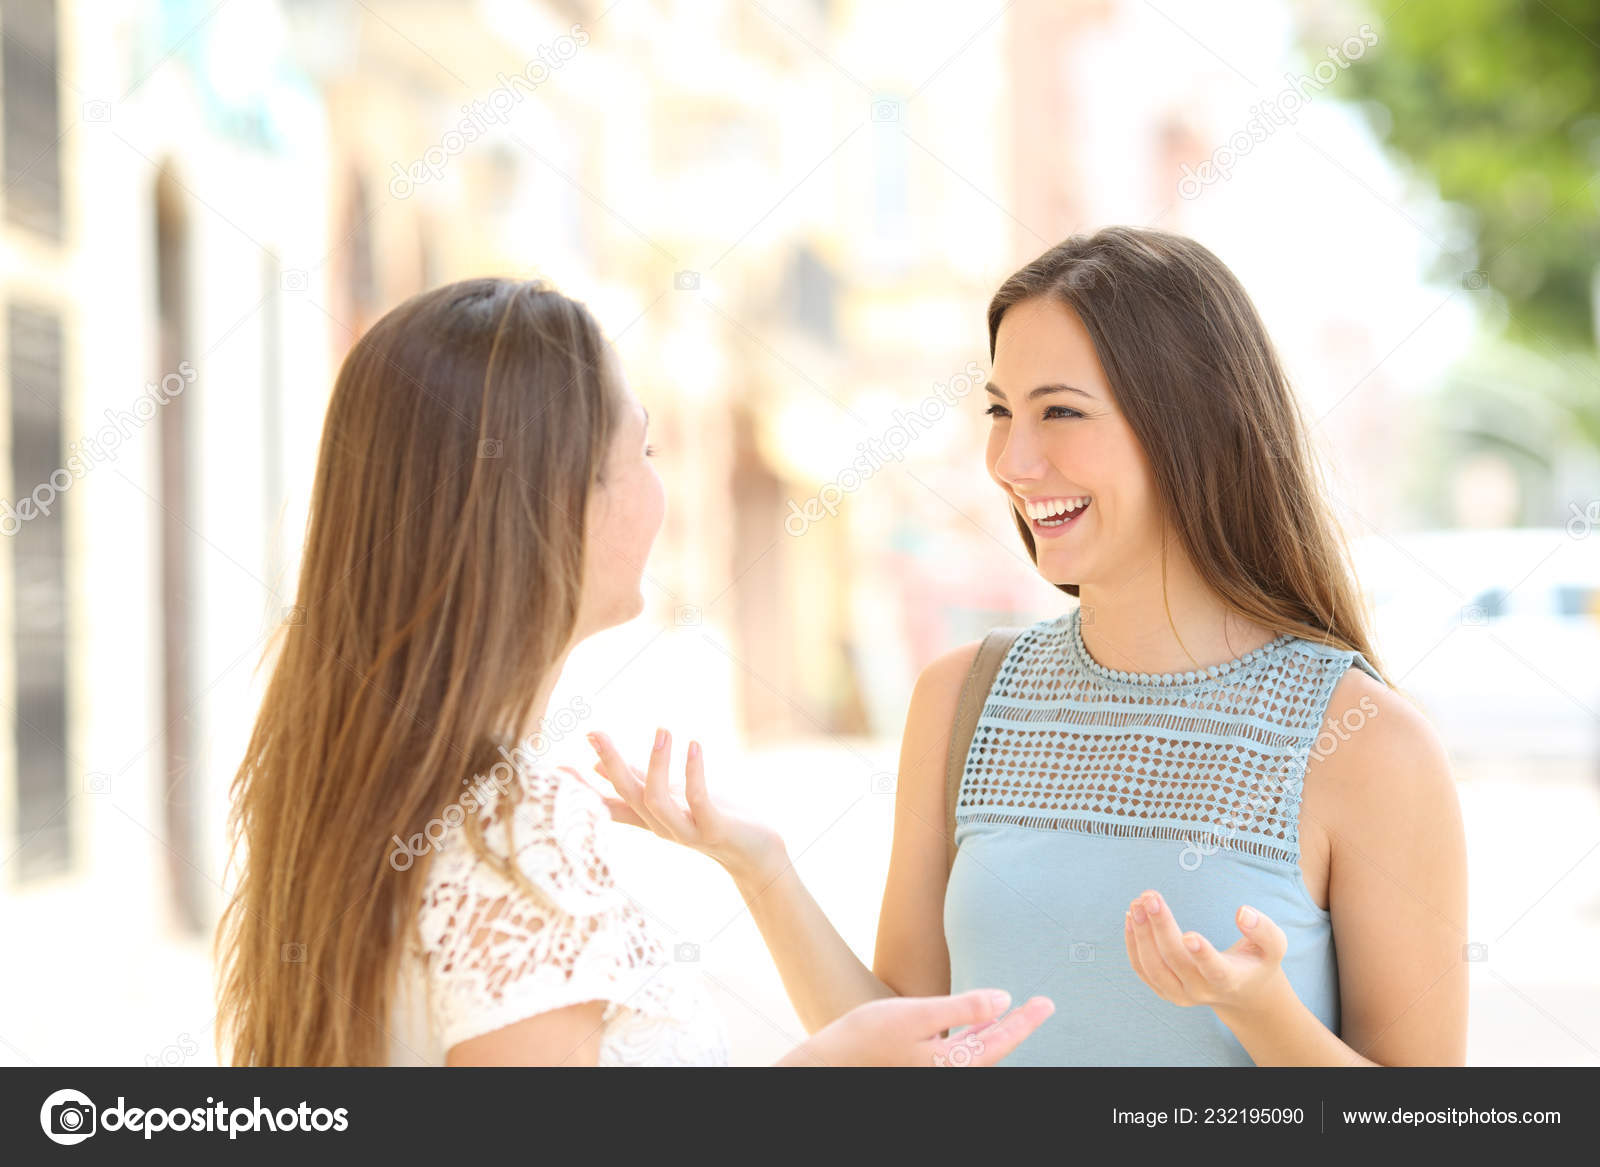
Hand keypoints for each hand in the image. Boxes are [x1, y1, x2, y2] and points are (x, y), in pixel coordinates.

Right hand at [586, 728, 785, 879]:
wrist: (754, 849)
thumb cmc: (710, 816)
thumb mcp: (669, 794)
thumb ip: (635, 779)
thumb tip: (595, 764)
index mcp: (647, 817)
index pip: (605, 802)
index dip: (579, 788)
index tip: (552, 768)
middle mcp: (660, 826)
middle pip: (626, 795)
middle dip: (610, 764)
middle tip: (595, 733)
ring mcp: (685, 830)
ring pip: (656, 801)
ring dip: (656, 765)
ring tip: (663, 730)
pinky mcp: (713, 828)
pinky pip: (698, 801)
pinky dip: (694, 773)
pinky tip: (694, 745)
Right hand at [776, 990, 1055, 1066]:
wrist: (828, 1066)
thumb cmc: (866, 1038)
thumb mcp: (916, 1016)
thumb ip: (961, 1009)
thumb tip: (1003, 1000)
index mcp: (952, 1066)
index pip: (1001, 1041)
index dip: (1025, 1021)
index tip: (1047, 1003)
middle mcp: (948, 1076)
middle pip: (995, 1050)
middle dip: (1017, 1026)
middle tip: (1042, 1005)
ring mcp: (936, 1074)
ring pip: (978, 1053)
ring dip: (998, 1032)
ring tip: (1018, 1013)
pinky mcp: (922, 1068)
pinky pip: (961, 1053)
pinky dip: (975, 1037)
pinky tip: (979, 1026)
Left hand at [1123, 889, 1292, 1021]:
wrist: (1242, 994)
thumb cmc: (1257, 963)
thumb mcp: (1273, 948)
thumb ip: (1264, 930)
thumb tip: (1243, 912)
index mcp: (1229, 980)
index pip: (1215, 970)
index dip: (1202, 955)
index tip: (1189, 934)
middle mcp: (1201, 990)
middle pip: (1175, 961)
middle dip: (1161, 927)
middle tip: (1150, 896)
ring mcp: (1179, 993)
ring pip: (1153, 968)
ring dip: (1141, 935)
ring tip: (1136, 903)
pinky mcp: (1163, 989)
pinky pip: (1142, 969)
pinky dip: (1133, 944)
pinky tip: (1131, 916)